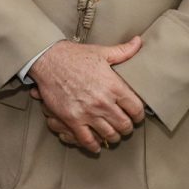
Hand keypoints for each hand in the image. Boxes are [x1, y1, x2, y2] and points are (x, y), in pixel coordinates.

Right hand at [28, 36, 144, 153]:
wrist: (49, 60)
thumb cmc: (75, 56)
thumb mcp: (102, 52)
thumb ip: (123, 51)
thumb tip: (139, 42)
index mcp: (114, 86)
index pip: (136, 109)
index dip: (139, 116)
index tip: (136, 116)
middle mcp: (103, 102)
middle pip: (124, 125)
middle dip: (127, 128)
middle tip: (124, 126)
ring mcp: (88, 113)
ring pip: (109, 135)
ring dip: (113, 137)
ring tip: (112, 134)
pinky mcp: (72, 120)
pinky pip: (87, 140)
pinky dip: (94, 146)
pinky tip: (97, 146)